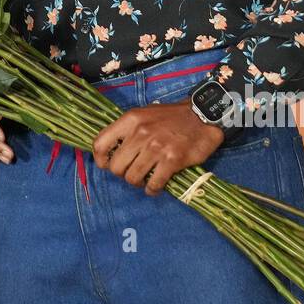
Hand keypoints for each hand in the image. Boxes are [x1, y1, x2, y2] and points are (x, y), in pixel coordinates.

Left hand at [91, 103, 226, 195]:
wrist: (202, 116)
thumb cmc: (171, 117)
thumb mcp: (144, 114)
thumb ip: (128, 129)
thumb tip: (113, 149)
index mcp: (130, 120)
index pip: (100, 144)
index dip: (100, 160)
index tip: (107, 165)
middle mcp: (140, 133)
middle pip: (116, 166)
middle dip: (122, 174)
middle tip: (131, 173)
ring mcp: (156, 147)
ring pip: (133, 177)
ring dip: (137, 183)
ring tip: (144, 180)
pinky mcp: (172, 160)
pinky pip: (154, 184)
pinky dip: (152, 190)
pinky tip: (155, 187)